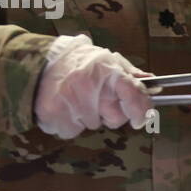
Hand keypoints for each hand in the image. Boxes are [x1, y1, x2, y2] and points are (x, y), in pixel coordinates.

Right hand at [34, 34, 152, 138]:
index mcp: (106, 70)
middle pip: (115, 119)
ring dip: (87, 117)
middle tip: (95, 98)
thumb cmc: (76, 61)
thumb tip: (153, 83)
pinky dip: (69, 123)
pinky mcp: (53, 115)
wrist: (36, 62)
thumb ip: (129, 73)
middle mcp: (89, 86)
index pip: (134, 93)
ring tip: (74, 97)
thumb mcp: (105, 59)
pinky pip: (71, 131)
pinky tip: (62, 106)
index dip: (142, 110)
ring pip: (92, 126)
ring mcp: (70, 102)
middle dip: (109, 113)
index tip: (141, 119)